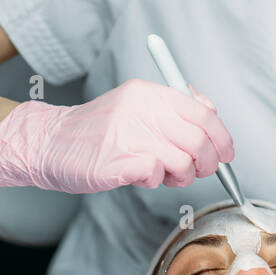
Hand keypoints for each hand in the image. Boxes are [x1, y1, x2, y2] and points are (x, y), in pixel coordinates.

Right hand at [0, 78, 233, 193]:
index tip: (226, 154)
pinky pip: (156, 174)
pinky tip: (142, 177)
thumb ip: (172, 107)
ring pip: (183, 161)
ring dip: (181, 176)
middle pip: (199, 139)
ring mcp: (127, 134)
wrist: (50, 142)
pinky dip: (155, 181)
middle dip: (208, 163)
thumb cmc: (98, 130)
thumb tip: (210, 110)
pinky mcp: (115, 160)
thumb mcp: (136, 106)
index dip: (222, 137)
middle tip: (199, 171)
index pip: (203, 112)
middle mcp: (140, 109)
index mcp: (148, 93)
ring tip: (165, 175)